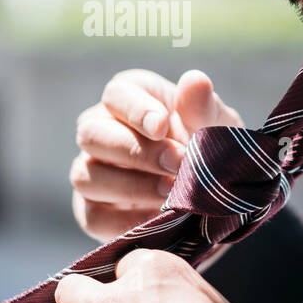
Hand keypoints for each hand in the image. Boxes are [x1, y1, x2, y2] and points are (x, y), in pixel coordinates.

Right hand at [70, 68, 242, 241]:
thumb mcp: (216, 127)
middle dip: (135, 151)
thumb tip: (196, 80)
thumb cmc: (210, 149)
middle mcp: (102, 130)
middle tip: (176, 164)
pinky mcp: (92, 210)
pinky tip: (156, 221)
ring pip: (85, 175)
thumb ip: (203, 107)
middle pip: (91, 133)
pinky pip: (92, 216)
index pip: (116, 94)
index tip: (161, 126)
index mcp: (131, 98)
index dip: (135, 109)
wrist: (214, 198)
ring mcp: (92, 170)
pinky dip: (123, 222)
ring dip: (129, 186)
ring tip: (170, 194)